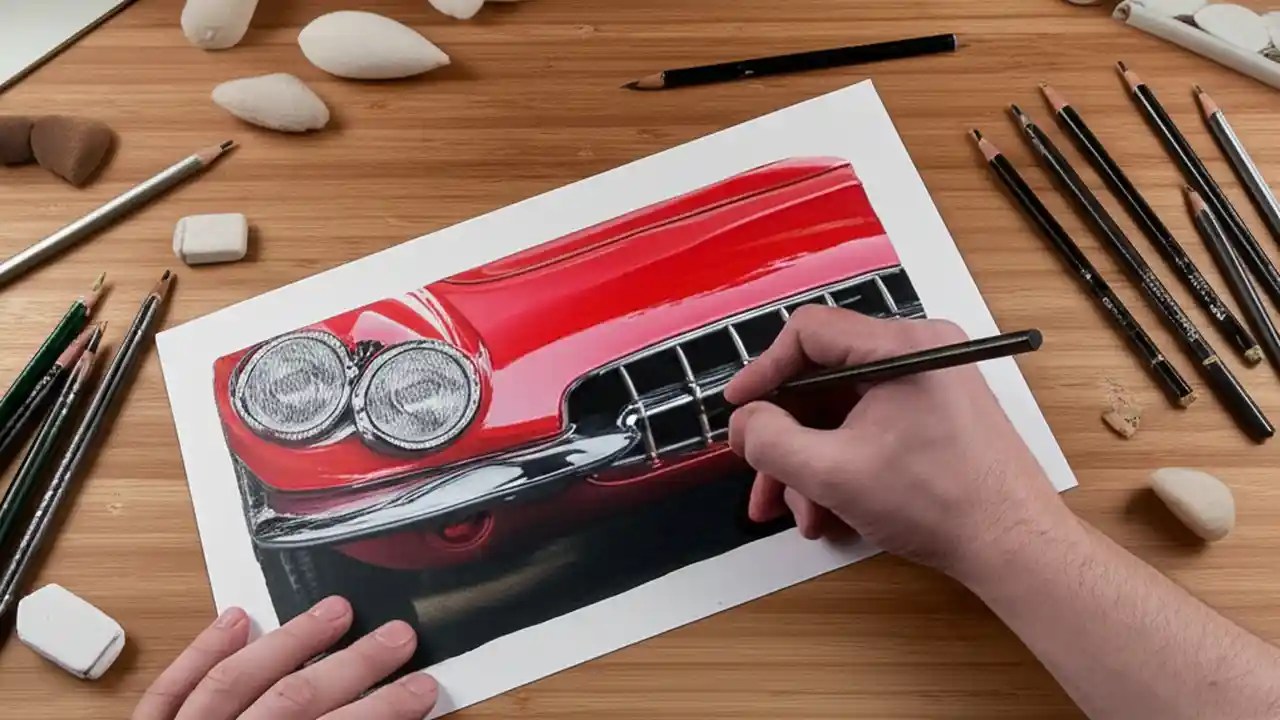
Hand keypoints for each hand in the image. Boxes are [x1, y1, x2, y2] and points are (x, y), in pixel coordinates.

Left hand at [133, 596, 437, 719]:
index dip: (383, 711)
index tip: (423, 690)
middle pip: (293, 702)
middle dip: (354, 667)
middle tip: (400, 639)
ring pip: (237, 683)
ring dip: (291, 642)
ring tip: (336, 611)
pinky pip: (171, 690)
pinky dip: (203, 651)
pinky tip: (236, 619)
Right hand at [724, 306, 1069, 579]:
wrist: (1015, 545)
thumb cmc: (938, 503)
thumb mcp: (834, 473)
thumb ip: (772, 440)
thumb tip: (743, 422)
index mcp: (902, 348)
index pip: (809, 332)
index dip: (763, 370)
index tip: (737, 409)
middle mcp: (920, 354)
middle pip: (824, 378)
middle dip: (786, 436)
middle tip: (760, 476)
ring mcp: (932, 384)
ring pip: (845, 411)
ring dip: (811, 462)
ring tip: (799, 514)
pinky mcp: (938, 415)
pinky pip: (872, 426)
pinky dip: (843, 463)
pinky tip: (828, 510)